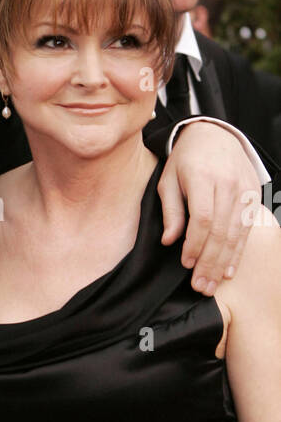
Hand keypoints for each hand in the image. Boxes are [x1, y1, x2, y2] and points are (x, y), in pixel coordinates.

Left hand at [158, 125, 259, 294]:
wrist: (215, 135)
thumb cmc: (186, 160)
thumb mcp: (169, 180)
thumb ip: (170, 210)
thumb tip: (169, 241)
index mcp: (204, 177)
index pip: (203, 218)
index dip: (195, 244)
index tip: (185, 263)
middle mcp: (229, 184)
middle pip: (221, 230)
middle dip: (209, 262)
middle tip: (200, 286)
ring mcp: (244, 190)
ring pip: (235, 234)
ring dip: (223, 263)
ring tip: (211, 285)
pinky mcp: (253, 195)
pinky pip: (246, 230)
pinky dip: (237, 252)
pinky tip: (228, 270)